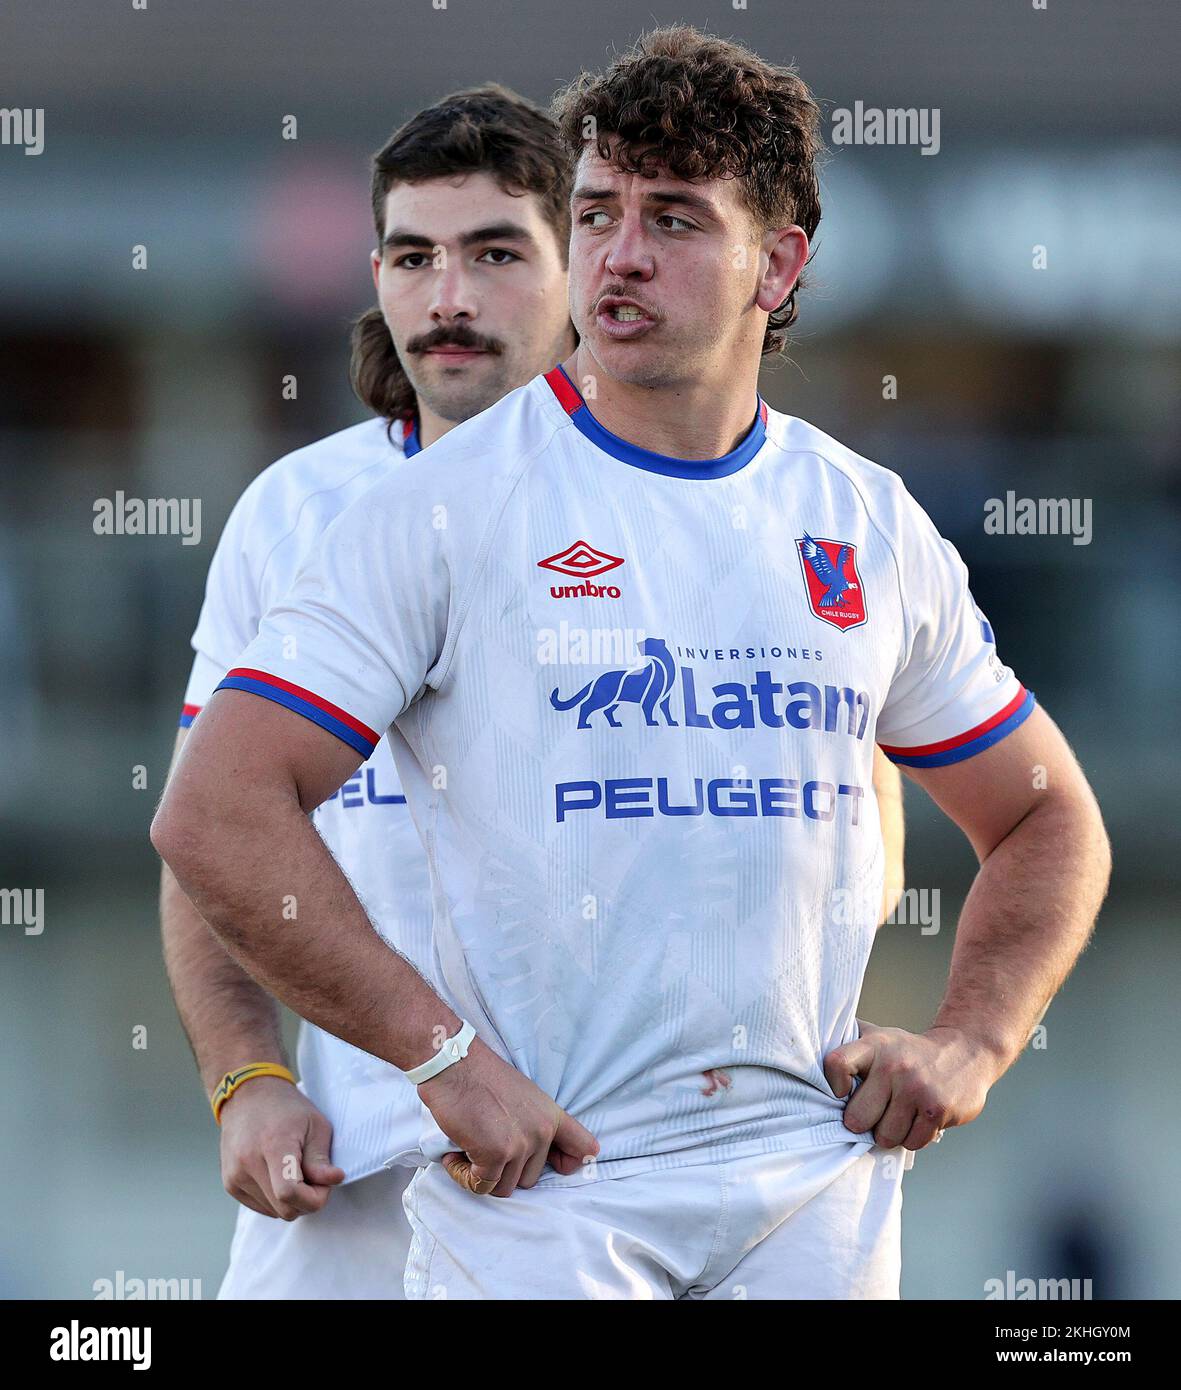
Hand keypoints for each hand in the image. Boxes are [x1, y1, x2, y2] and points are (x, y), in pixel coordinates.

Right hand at [219, 1076, 344, 1218]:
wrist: (247, 1096)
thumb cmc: (286, 1108)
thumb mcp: (315, 1124)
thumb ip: (321, 1158)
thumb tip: (334, 1180)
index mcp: (273, 1145)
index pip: (289, 1194)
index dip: (314, 1198)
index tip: (325, 1183)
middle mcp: (248, 1163)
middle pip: (284, 1209)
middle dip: (307, 1200)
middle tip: (314, 1176)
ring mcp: (235, 1176)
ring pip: (274, 1212)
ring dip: (291, 1200)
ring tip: (295, 1171)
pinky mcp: (230, 1184)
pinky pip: (261, 1207)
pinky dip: (276, 1199)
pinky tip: (279, 1174)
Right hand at [417, 1039, 598, 1197]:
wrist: (456, 1064)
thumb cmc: (482, 1077)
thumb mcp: (524, 1096)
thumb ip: (536, 1123)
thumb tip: (533, 1154)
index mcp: (552, 1116)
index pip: (583, 1148)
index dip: (569, 1164)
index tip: (554, 1166)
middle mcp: (542, 1132)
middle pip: (529, 1179)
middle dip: (504, 1170)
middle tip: (483, 1149)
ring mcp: (520, 1144)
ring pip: (505, 1187)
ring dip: (482, 1176)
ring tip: (467, 1151)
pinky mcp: (494, 1154)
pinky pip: (481, 1186)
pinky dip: (464, 1176)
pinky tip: (454, 1156)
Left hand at [823, 1021, 1000, 1150]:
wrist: (966, 1052)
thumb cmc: (908, 1051)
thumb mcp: (879, 1037)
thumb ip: (848, 1043)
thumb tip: (806, 1049)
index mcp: (874, 1046)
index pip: (836, 1065)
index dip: (832, 1085)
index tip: (841, 1091)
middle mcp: (894, 1065)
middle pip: (857, 1119)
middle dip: (864, 1123)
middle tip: (874, 1113)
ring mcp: (917, 1089)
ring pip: (885, 1137)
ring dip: (890, 1133)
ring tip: (898, 1114)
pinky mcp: (937, 1111)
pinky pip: (911, 1142)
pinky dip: (913, 1137)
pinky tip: (918, 1119)